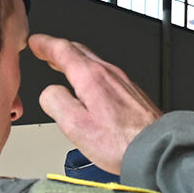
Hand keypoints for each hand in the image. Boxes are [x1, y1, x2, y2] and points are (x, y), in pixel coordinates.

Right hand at [29, 35, 161, 175]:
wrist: (157, 150)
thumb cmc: (120, 143)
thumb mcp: (75, 125)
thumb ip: (55, 102)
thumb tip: (50, 93)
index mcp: (92, 77)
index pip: (63, 50)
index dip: (45, 44)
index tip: (36, 42)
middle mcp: (110, 74)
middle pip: (80, 52)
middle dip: (59, 49)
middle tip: (46, 50)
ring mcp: (124, 83)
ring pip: (95, 62)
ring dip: (76, 60)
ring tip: (64, 65)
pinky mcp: (133, 94)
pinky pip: (107, 75)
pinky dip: (92, 73)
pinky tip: (91, 86)